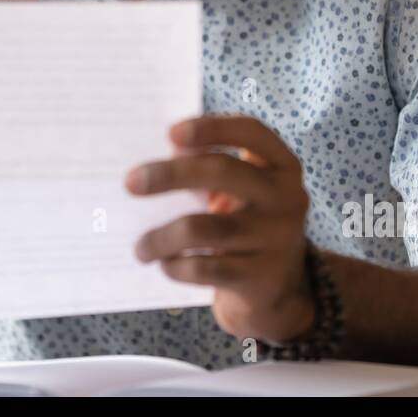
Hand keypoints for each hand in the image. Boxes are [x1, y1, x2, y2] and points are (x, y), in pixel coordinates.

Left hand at [125, 115, 314, 343]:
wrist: (278, 288)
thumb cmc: (245, 224)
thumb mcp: (238, 193)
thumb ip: (207, 170)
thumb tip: (158, 163)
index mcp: (282, 165)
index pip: (251, 132)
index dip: (212, 128)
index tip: (171, 133)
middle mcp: (287, 197)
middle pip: (223, 171)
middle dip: (170, 174)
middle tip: (130, 182)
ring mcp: (278, 239)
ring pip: (204, 228)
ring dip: (162, 237)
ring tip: (140, 248)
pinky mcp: (262, 278)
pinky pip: (205, 268)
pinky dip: (176, 266)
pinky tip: (165, 265)